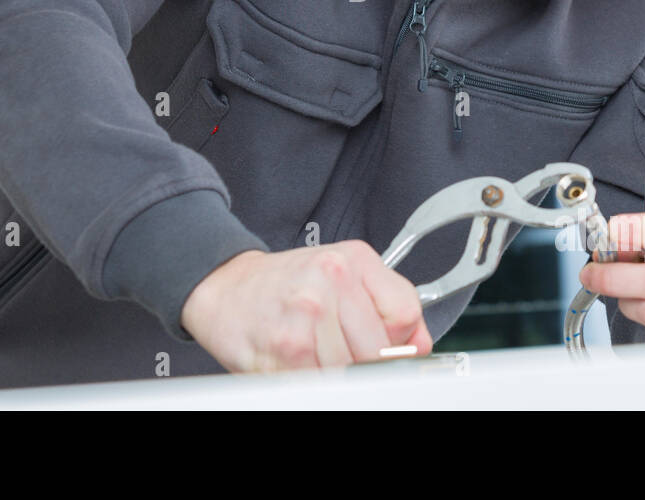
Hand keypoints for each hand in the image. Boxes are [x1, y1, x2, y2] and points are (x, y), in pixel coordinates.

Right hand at [181, 241, 432, 371]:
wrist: (224, 287)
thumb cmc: (284, 284)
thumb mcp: (342, 274)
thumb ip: (387, 305)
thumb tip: (420, 346)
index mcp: (354, 259)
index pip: (406, 315)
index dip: (397, 340)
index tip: (382, 346)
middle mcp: (331, 278)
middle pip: (379, 350)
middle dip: (363, 362)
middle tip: (337, 351)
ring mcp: (309, 313)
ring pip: (352, 372)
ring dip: (335, 375)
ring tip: (312, 353)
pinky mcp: (287, 347)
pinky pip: (321, 384)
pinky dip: (311, 382)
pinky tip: (296, 362)